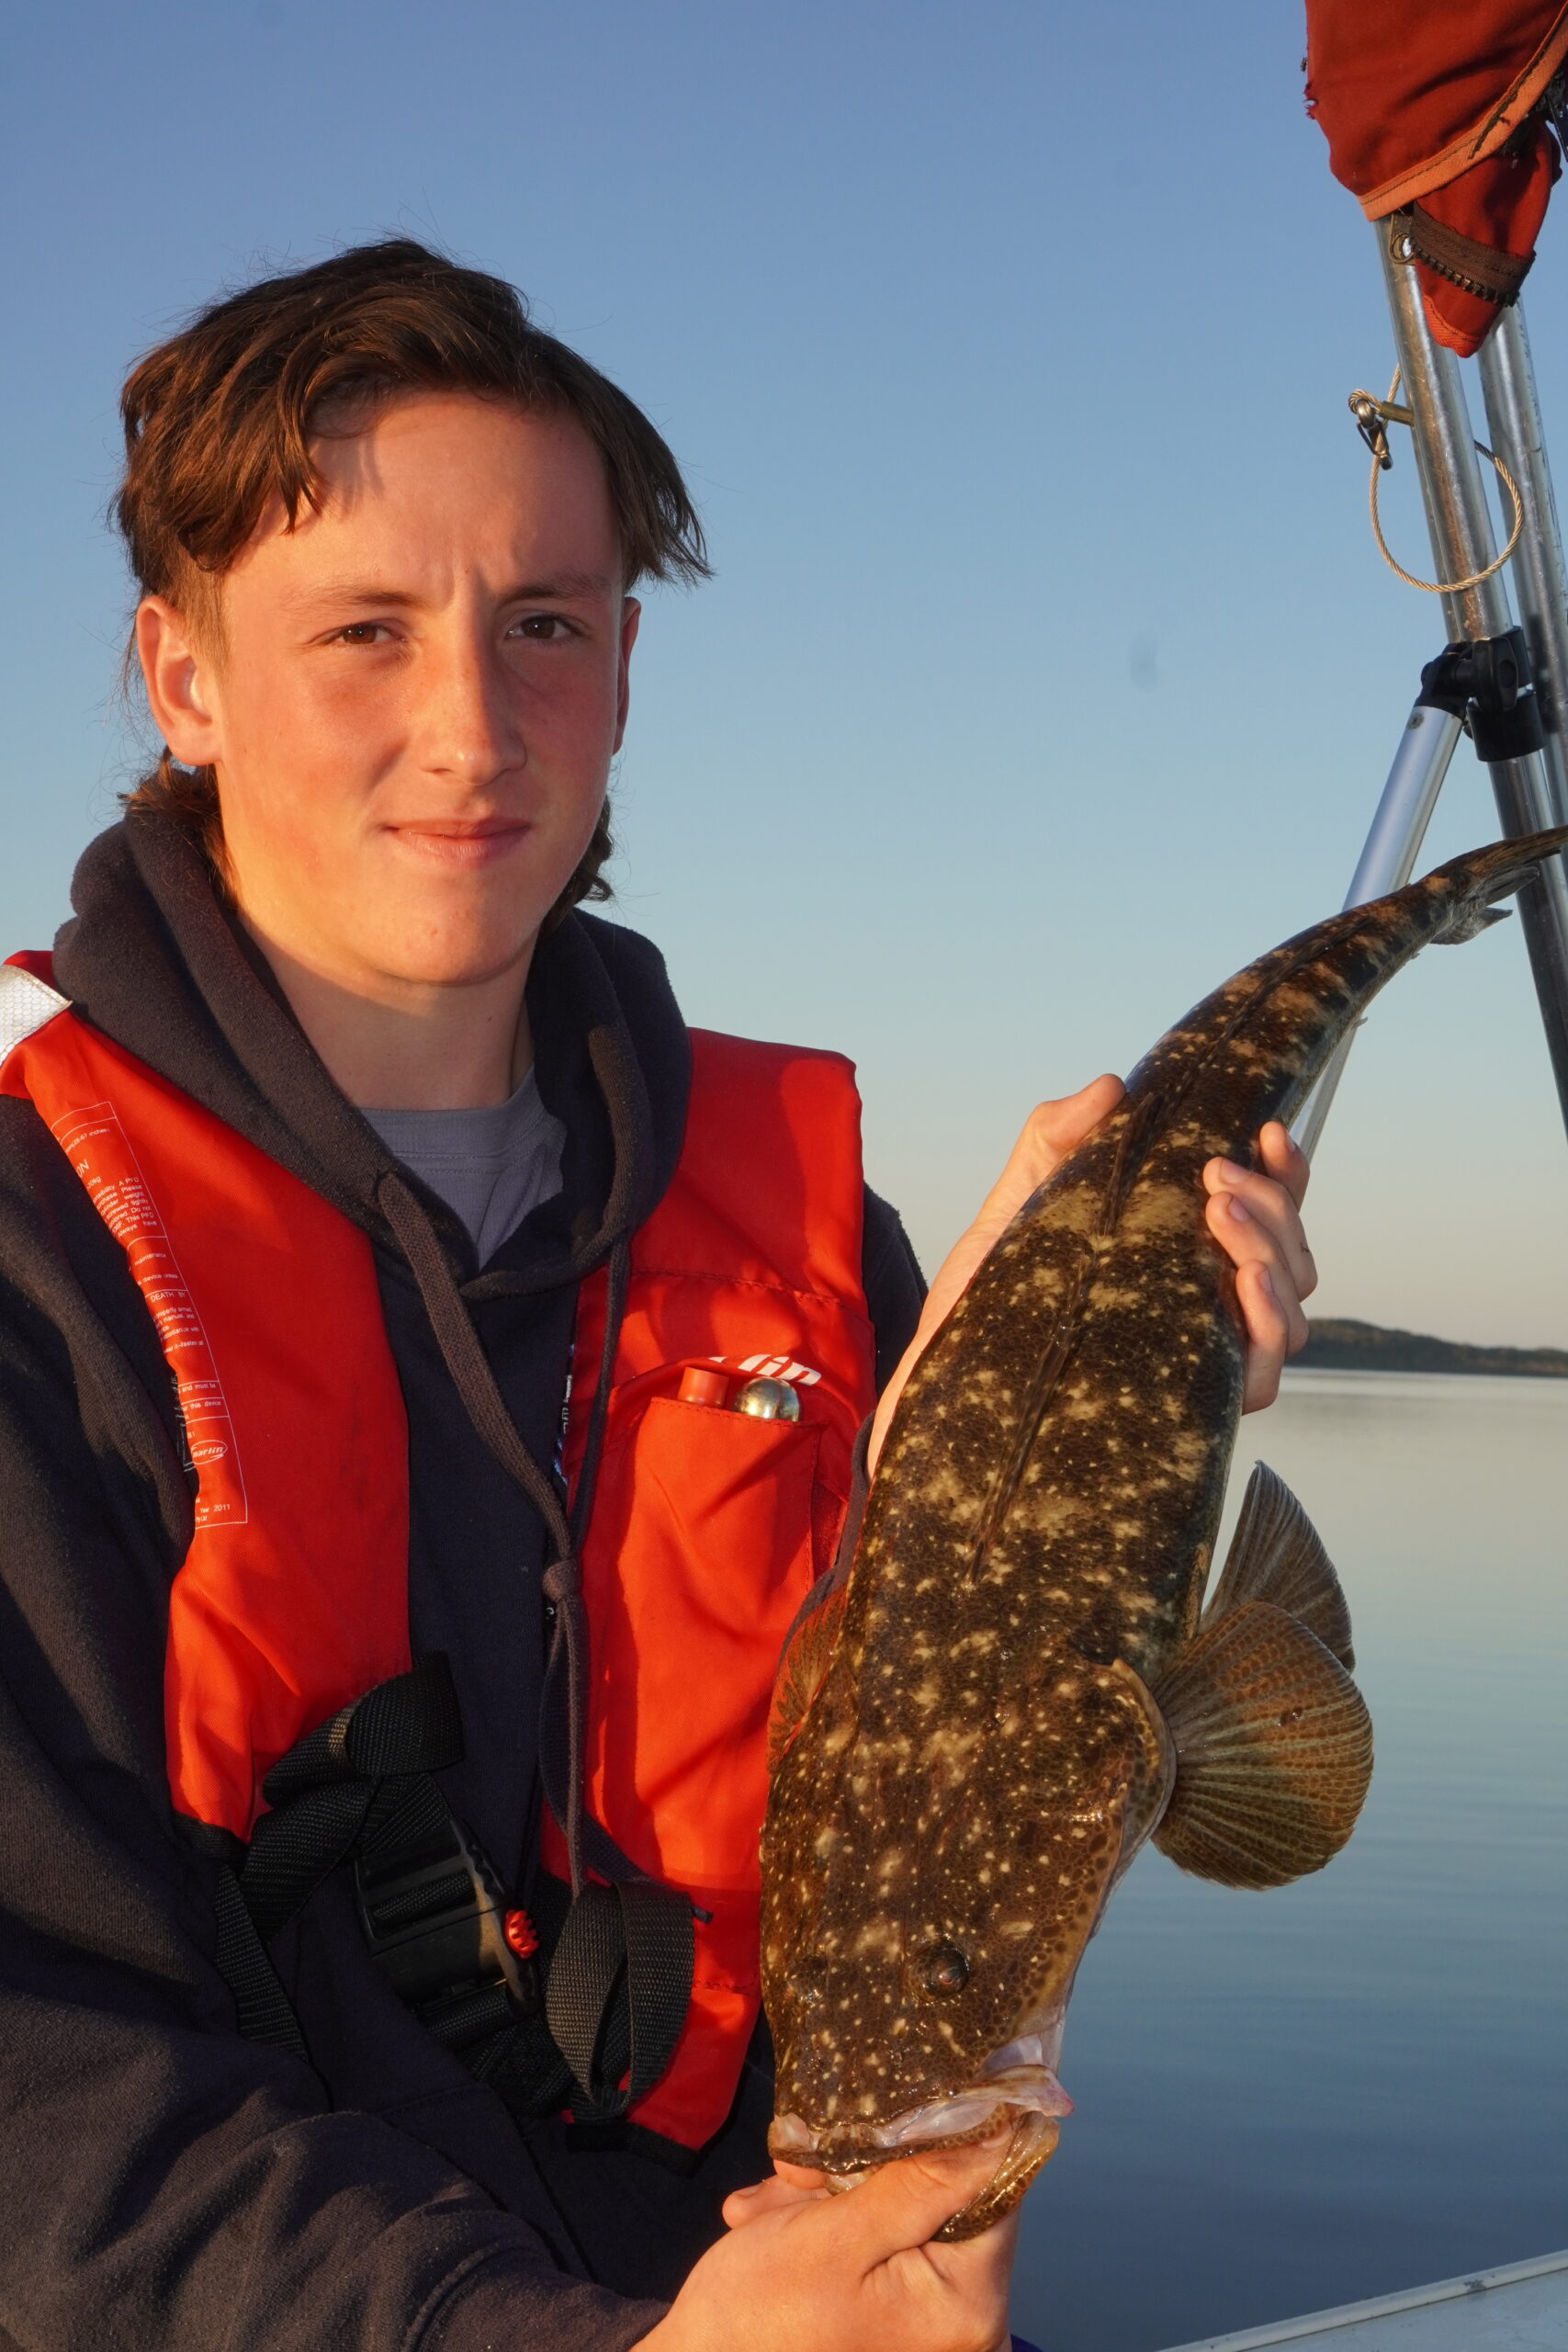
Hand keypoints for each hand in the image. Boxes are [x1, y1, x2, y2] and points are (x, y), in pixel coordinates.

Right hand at [638, 2133, 1018, 2351]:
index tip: (870, 2115)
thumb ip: (920, 2180)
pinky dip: (828, 2221)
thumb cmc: (757, 2318)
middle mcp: (964, 2320)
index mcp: (967, 2307)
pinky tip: (777, 2224)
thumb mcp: (833, 2238)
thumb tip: (1005, 2120)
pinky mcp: (895, 2312)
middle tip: (796, 2173)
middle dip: (864, 2168)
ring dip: (832, 2192)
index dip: (933, 2130)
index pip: (990, 2181)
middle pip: (940, 2193)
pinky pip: (879, 2237)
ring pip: (900, 2205)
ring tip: (773, 2209)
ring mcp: (929, 2321)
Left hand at [870, 1081, 1314, 1470]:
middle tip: (1216, 1175)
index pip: (1265, 1217)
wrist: (938, 1392)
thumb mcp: (1011, 1211)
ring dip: (1273, 1254)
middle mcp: (1203, 1313)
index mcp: (1179, 1262)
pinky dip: (1270, 1323)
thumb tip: (1110, 1087)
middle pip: (1292, 1259)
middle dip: (1273, 1205)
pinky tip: (1245, 1284)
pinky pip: (1263, 1376)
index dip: (1286, 1174)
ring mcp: (1199, 1363)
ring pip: (1290, 1314)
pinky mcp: (1186, 1411)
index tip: (1269, 1133)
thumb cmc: (980, 1311)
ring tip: (1221, 1214)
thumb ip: (1055, 1142)